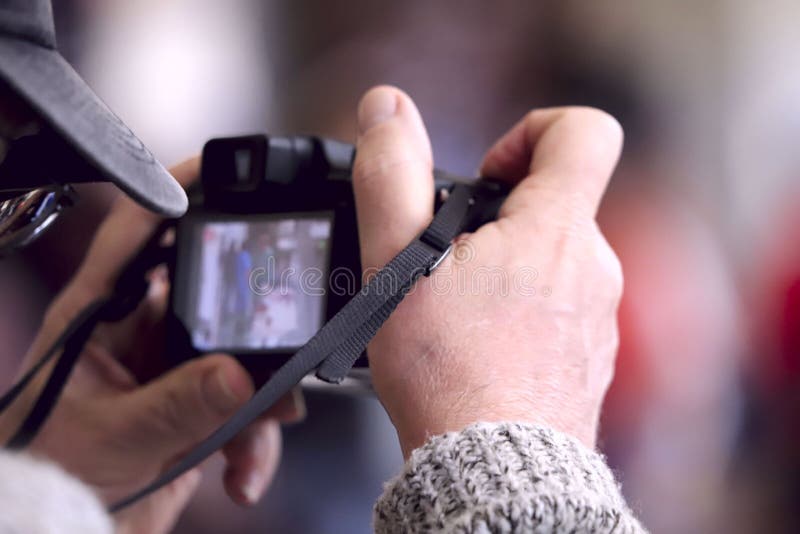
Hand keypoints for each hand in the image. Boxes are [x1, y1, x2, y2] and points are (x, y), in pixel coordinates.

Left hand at [0, 159, 304, 533]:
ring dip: (263, 392)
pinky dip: (256, 438)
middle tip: (283, 323)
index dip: (174, 189)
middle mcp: (137, 333)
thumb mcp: (112, 437)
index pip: (134, 231)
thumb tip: (236, 374)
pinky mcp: (196, 407)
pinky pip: (245, 404)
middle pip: (209, 288)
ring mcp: (169, 370)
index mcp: (96, 315)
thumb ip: (177, 405)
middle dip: (251, 313)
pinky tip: (243, 470)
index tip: (221, 170)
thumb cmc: (42, 475)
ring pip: (238, 350)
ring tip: (266, 423)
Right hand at [352, 86, 623, 455]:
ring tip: (455, 312)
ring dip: (504, 270)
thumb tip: (386, 111)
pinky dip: (520, 314)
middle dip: (496, 219)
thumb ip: (390, 176)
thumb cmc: (450, 374)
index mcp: (557, 231)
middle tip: (447, 261)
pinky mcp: (588, 358)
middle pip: (555, 204)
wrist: (492, 473)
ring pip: (552, 261)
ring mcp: (597, 317)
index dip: (531, 132)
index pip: (582, 132)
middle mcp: (593, 268)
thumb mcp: (399, 264)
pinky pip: (557, 311)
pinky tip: (480, 347)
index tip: (489, 173)